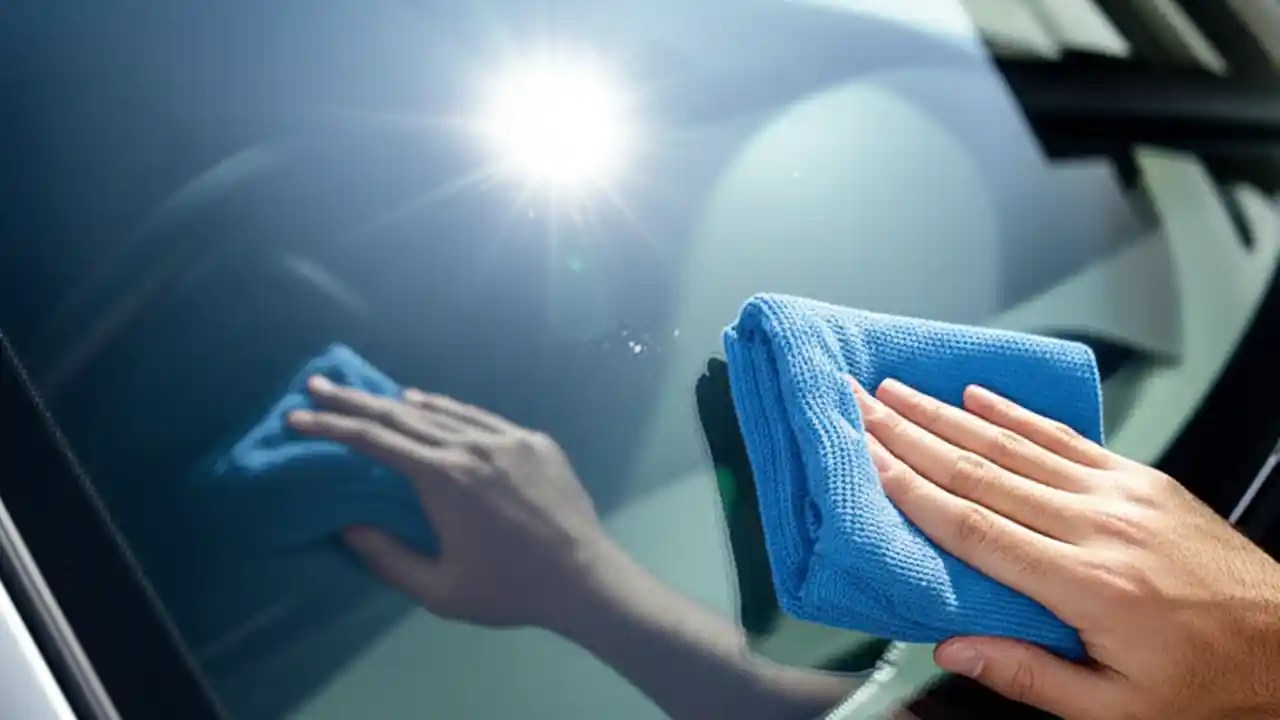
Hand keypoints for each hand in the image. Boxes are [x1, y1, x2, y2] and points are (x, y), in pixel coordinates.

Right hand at [287, 376, 609, 628]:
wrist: (586, 578)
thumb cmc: (509, 590)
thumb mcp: (439, 591)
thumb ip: (388, 558)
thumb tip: (350, 527)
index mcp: (445, 478)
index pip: (375, 442)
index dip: (331, 428)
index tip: (297, 418)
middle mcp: (473, 446)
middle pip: (402, 415)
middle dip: (354, 401)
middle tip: (318, 386)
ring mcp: (508, 438)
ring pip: (443, 410)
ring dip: (400, 402)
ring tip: (368, 395)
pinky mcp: (535, 441)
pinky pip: (480, 417)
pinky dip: (447, 409)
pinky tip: (429, 405)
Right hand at [849, 377, 1279, 719]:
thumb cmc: (1207, 681)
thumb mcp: (1118, 710)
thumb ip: (1031, 676)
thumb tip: (956, 650)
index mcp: (1088, 586)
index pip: (976, 528)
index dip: (913, 491)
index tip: (869, 461)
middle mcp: (1100, 527)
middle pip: (982, 471)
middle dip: (912, 435)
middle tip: (863, 405)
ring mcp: (1122, 495)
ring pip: (1015, 445)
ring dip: (947, 414)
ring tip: (898, 391)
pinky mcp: (1141, 480)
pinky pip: (1065, 437)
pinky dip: (1015, 413)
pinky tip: (978, 395)